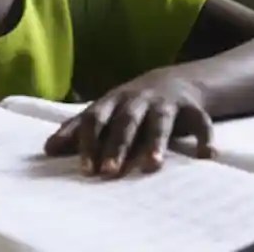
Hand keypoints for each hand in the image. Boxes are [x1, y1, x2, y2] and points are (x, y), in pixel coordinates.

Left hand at [43, 70, 213, 177]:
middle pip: (125, 121)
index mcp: (113, 101)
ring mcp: (165, 102)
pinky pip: (201, 122)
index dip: (88, 142)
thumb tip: (47, 150)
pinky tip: (207, 156)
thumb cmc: (130, 105)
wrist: (174, 81)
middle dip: (116, 146)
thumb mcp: (104, 112)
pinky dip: (205, 137)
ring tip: (152, 165)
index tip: (84, 169)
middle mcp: (138, 100)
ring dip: (156, 142)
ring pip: (160, 121)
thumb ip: (78, 130)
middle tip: (108, 172)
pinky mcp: (192, 108)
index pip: (96, 119)